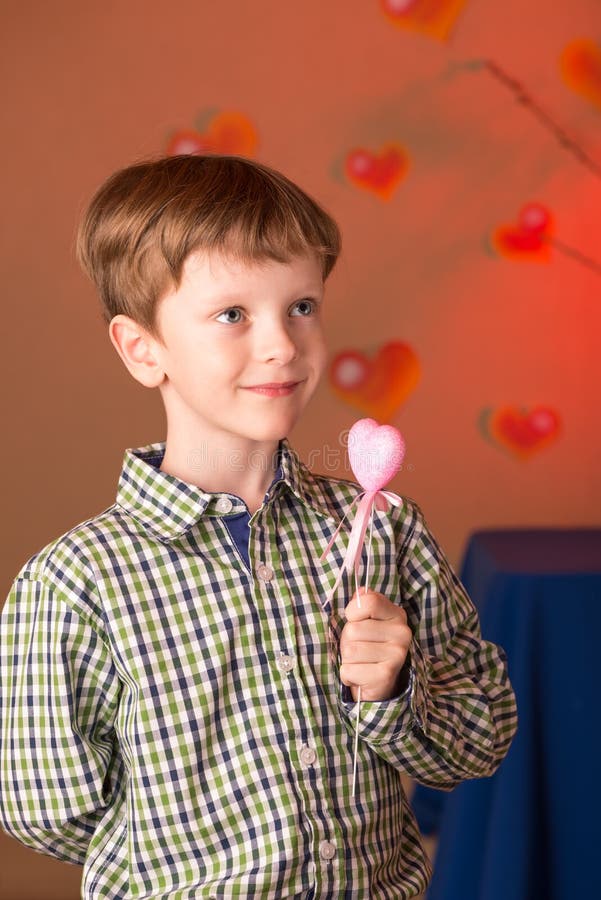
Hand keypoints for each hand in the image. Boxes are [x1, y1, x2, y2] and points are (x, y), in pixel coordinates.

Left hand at [339, 587, 411, 701]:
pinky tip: (361, 676)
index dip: (353, 612)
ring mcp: (397, 654)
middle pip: (354, 629)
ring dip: (347, 659)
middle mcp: (402, 632)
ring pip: (350, 651)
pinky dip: (348, 675)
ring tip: (361, 663)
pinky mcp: (387, 674)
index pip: (367, 602)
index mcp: (397, 614)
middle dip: (348, 641)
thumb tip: (360, 591)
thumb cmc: (367, 646)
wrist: (379, 684)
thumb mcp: (364, 621)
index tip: (356, 621)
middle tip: (360, 649)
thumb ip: (362, 603)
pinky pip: (349, 670)